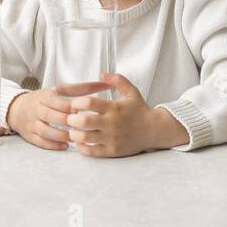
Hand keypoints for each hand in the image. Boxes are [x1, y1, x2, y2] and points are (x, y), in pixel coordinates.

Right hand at [8, 86, 100, 150]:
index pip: (57, 102)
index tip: (80, 111)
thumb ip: (82, 88)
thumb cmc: (44, 99)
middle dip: (65, 122)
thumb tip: (105, 84)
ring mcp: (32, 123)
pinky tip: (65, 146)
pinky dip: (53, 145)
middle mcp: (37, 109)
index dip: (69, 107)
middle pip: (50, 116)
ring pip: (45, 130)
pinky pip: (40, 141)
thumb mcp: (60, 90)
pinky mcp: (30, 135)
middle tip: (80, 127)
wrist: (17, 108)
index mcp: (45, 97)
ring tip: (74, 138)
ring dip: (60, 135)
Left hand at [64, 74, 185, 156]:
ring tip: (74, 130)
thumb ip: (117, 80)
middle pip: (83, 122)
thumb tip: (101, 74)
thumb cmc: (140, 110)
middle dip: (71, 119)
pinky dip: (82, 147)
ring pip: (84, 138)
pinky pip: (91, 152)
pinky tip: (82, 142)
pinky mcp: (112, 151)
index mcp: (114, 107)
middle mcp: (112, 123)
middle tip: (71, 118)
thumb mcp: (131, 92)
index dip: (77, 103)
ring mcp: (112, 138)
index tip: (75, 104)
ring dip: (74, 134)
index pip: (89, 102)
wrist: (155, 130)